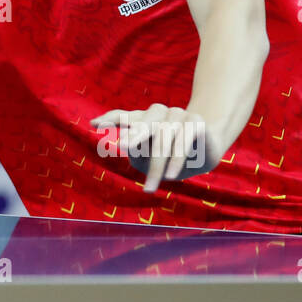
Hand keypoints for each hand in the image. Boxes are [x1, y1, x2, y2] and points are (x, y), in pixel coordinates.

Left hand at [91, 104, 219, 193]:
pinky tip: (171, 176)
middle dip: (134, 134)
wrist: (208, 150)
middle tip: (122, 146)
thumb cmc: (172, 157)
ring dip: (158, 165)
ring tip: (150, 188)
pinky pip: (184, 138)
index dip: (111, 119)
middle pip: (145, 121)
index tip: (94, 125)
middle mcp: (159, 114)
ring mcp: (177, 114)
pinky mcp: (195, 120)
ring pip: (165, 136)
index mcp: (144, 120)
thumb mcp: (151, 158)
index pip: (125, 116)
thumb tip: (124, 142)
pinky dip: (176, 159)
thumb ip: (138, 150)